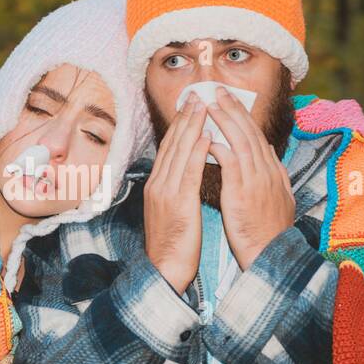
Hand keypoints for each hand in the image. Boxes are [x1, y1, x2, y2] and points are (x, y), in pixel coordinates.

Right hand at [144, 92, 210, 293]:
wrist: (164, 269)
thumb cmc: (173, 245)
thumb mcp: (172, 212)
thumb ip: (178, 190)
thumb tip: (186, 175)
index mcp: (157, 185)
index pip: (169, 148)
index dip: (180, 125)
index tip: (190, 106)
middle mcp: (158, 184)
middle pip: (172, 144)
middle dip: (184, 117)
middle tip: (196, 94)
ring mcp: (165, 192)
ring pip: (178, 151)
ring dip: (191, 126)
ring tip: (202, 104)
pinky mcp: (177, 203)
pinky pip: (188, 172)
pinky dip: (196, 151)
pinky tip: (206, 136)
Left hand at [205, 86, 295, 269]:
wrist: (270, 254)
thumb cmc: (269, 232)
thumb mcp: (279, 199)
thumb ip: (276, 177)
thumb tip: (272, 158)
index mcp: (273, 172)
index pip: (256, 137)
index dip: (243, 117)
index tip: (230, 102)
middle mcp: (266, 171)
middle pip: (249, 131)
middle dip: (233, 108)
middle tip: (218, 90)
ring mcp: (256, 180)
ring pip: (240, 140)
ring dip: (224, 119)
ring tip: (210, 102)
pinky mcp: (243, 191)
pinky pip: (230, 160)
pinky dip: (219, 145)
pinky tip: (206, 135)